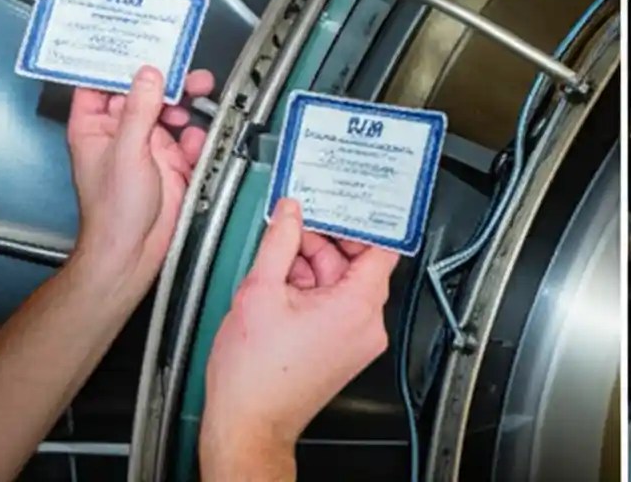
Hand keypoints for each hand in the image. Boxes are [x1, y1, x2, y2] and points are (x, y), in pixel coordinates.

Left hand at [67, 65, 213, 288]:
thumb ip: (139, 110)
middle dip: (166, 82)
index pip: (102, 83)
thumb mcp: (126, 152)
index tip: (140, 43)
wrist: (137, 250)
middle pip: (144, 93)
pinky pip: (189, 139)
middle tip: (187, 72)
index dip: (119, 63)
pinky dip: (197, 137)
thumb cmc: (113, 211)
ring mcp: (148, 147)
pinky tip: (197, 142)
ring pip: (170, 113)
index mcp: (95, 127)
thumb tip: (148, 74)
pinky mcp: (172, 162)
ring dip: (186, 106)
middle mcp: (121, 133)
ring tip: (200, 96)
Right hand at [201, 199, 398, 473]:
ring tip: (278, 268)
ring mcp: (358, 339)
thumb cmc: (255, 376)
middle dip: (322, 245)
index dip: (360, 223)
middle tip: (292, 231)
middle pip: (357, 264)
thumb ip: (279, 242)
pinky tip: (283, 290)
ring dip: (312, 268)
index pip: (382, 248)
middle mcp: (368, 324)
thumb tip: (290, 212)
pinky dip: (313, 292)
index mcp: (358, 306)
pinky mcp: (345, 349)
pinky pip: (337, 306)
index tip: (341, 206)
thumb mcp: (260, 291)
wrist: (248, 423)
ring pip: (343, 284)